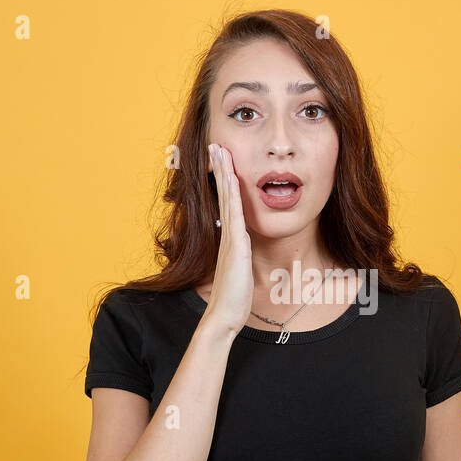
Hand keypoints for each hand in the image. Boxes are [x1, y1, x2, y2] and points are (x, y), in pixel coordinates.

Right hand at [204, 143, 252, 335]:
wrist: (224, 315)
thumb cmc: (233, 298)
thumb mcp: (239, 271)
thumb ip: (240, 257)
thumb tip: (243, 250)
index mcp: (230, 238)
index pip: (226, 202)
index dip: (224, 181)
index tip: (221, 161)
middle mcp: (227, 234)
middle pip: (223, 194)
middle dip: (220, 169)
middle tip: (216, 146)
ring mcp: (230, 238)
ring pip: (226, 199)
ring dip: (223, 174)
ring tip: (219, 152)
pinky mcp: (235, 245)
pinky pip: (233, 214)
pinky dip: (232, 195)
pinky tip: (232, 178)